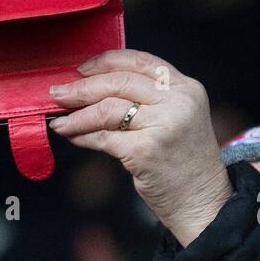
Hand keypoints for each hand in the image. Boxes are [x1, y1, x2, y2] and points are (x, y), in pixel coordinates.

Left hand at [47, 49, 233, 245]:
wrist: (202, 200)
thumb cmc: (182, 162)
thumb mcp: (176, 119)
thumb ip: (148, 100)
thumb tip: (94, 90)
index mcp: (185, 88)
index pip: (140, 61)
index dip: (106, 61)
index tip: (81, 69)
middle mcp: (177, 102)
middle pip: (119, 82)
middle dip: (82, 88)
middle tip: (57, 94)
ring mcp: (163, 125)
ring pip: (107, 109)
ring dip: (76, 115)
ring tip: (59, 121)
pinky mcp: (145, 150)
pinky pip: (103, 137)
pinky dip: (82, 136)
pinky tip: (72, 137)